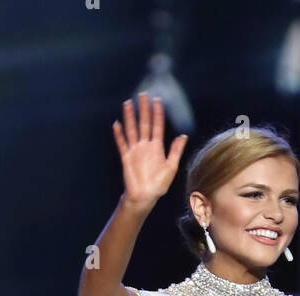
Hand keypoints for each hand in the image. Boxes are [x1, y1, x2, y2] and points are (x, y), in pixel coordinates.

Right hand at [113, 93, 187, 211]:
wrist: (145, 197)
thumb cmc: (159, 185)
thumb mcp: (171, 167)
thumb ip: (176, 151)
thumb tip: (183, 136)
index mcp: (157, 147)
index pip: (157, 126)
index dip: (157, 113)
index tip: (157, 100)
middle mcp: (145, 146)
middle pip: (144, 123)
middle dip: (143, 109)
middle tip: (142, 95)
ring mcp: (135, 150)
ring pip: (132, 129)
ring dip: (130, 117)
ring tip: (128, 103)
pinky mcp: (126, 157)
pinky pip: (122, 143)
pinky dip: (119, 134)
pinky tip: (116, 124)